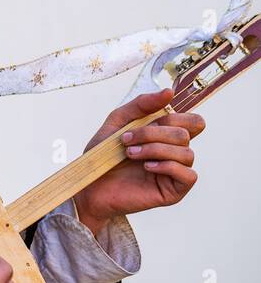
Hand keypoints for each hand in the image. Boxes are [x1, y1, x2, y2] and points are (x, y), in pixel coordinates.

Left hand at [73, 89, 203, 230]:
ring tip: (130, 154)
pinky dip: (167, 167)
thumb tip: (169, 91)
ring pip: (187, 153)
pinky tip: (146, 168)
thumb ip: (141, 105)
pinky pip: (189, 175)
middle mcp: (175, 152)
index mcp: (166, 135)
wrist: (89, 185)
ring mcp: (176, 172)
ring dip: (154, 149)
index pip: (192, 121)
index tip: (144, 120)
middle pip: (186, 133)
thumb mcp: (117, 122)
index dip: (174, 116)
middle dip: (153, 133)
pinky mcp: (174, 191)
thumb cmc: (103, 155)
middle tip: (126, 140)